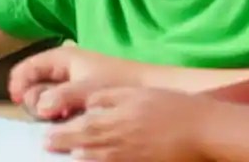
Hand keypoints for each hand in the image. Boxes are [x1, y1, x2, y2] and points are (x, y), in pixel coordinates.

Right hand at [8, 45, 136, 119]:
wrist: (147, 87)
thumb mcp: (86, 88)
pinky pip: (58, 106)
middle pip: (32, 86)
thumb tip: (39, 108)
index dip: (18, 84)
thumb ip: (60, 96)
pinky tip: (70, 119)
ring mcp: (69, 83)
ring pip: (45, 99)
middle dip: (35, 101)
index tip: (17, 101)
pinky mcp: (78, 96)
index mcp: (59, 58)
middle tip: (49, 112)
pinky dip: (59, 115)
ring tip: (63, 116)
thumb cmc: (117, 81)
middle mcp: (61, 69)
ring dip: (48, 110)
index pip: (26, 68)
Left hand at [46, 87, 208, 161]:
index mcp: (115, 118)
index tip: (46, 135)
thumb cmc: (170, 107)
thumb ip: (108, 97)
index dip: (63, 133)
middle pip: (86, 144)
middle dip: (65, 146)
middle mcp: (118, 140)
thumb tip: (88, 104)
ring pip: (98, 158)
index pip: (82, 127)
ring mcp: (130, 156)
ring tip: (67, 157)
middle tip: (47, 146)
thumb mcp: (135, 93)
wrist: (201, 130)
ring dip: (80, 158)